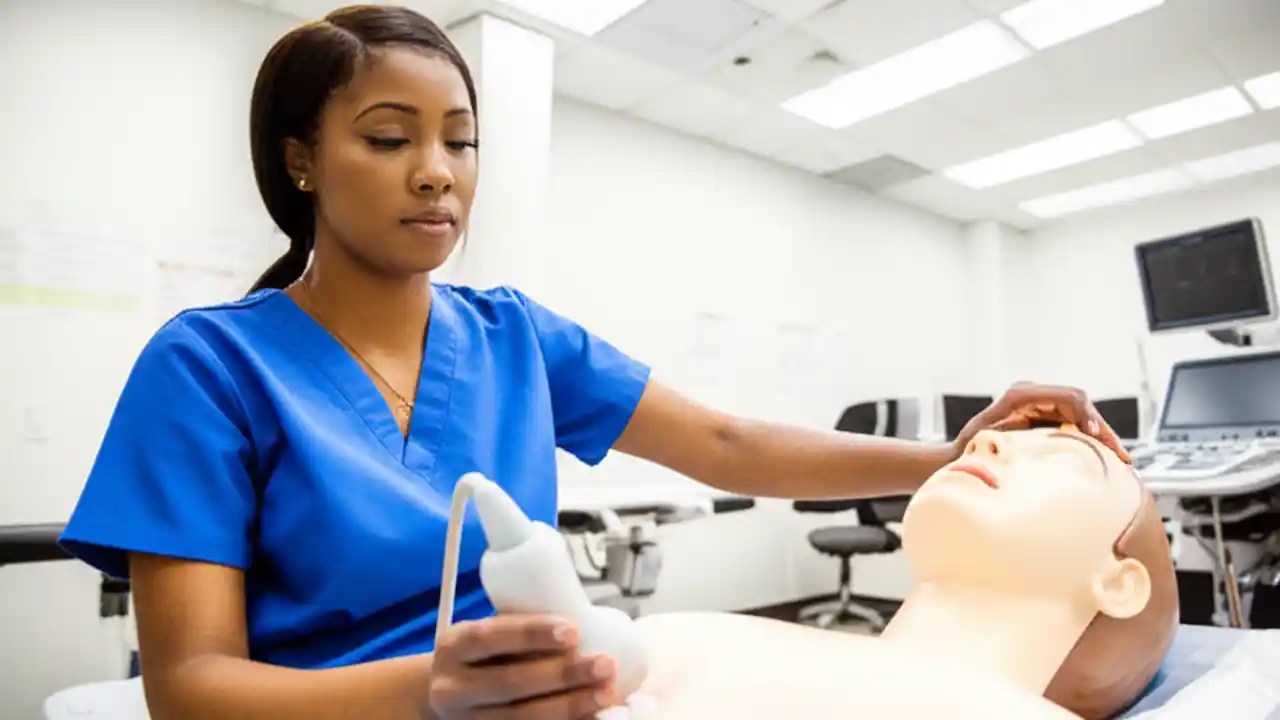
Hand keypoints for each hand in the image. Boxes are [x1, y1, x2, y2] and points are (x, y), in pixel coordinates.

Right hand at [428, 614, 618, 719]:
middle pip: (508, 684)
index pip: (489, 637)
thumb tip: (585, 625)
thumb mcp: (490, 635)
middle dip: (561, 674)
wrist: (451, 696)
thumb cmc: (485, 657)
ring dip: (569, 706)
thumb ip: (521, 630)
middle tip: (604, 663)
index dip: (531, 633)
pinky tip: (591, 717)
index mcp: (453, 647)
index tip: (573, 630)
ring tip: (606, 693)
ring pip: (519, 718)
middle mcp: (451, 688)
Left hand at [954, 381, 1130, 463]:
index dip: (1086, 414)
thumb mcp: (988, 438)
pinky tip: (1107, 454)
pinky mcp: (1044, 412)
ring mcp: (1040, 401)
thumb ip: (1011, 434)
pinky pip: (1074, 420)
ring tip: (1121, 459)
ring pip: (1082, 412)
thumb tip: (1038, 435)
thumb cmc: (969, 447)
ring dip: (1102, 434)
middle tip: (1120, 455)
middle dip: (1103, 428)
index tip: (1096, 435)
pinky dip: (1091, 437)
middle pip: (1081, 403)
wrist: (959, 451)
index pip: (1067, 397)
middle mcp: (1033, 392)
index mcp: (1021, 394)